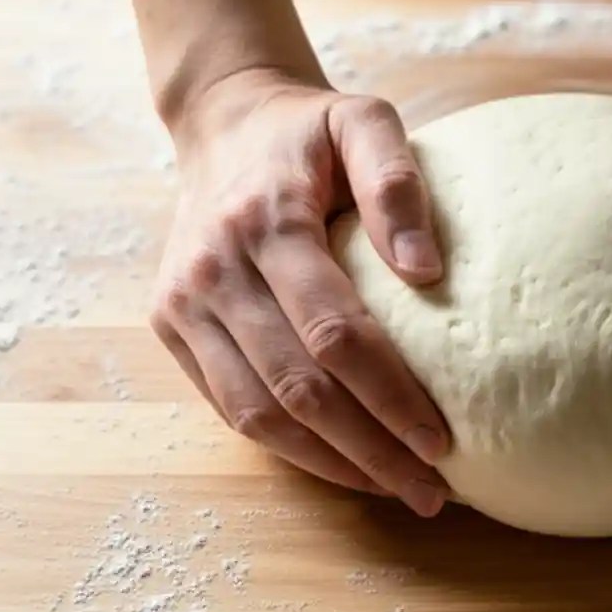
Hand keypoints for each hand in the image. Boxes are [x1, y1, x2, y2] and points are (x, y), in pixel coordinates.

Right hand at [149, 69, 451, 516]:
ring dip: (330, 463)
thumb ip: (397, 183)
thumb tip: (427, 273)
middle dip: (369, 448)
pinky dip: (288, 446)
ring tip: (394, 489)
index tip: (441, 438)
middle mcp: (214, 270)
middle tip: (431, 489)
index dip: (389, 394)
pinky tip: (341, 464)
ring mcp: (183, 303)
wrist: (221, 121)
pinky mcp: (170, 325)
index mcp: (265, 222)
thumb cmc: (308, 132)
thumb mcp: (363, 122)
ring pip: (257, 412)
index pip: (334, 331)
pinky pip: (229, 407)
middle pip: (297, 387)